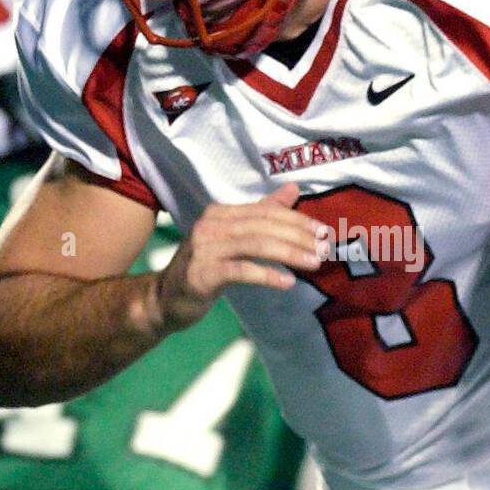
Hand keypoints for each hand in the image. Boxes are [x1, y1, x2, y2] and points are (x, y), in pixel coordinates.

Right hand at [152, 182, 327, 331]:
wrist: (165, 300)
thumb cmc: (205, 268)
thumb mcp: (234, 238)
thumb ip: (262, 214)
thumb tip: (294, 189)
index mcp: (221, 212)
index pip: (267, 211)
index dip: (298, 220)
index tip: (324, 232)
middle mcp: (210, 224)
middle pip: (263, 225)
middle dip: (299, 236)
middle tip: (325, 249)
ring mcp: (204, 248)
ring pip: (255, 245)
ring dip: (289, 253)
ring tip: (314, 263)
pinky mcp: (201, 273)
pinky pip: (240, 270)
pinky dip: (266, 275)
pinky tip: (287, 282)